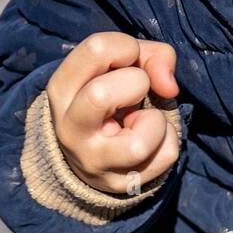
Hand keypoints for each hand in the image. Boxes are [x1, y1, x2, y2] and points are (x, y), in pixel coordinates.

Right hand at [46, 32, 180, 195]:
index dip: (127, 48)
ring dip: (156, 122)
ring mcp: (93, 162)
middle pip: (101, 96)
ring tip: (143, 120)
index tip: (128, 61)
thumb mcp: (125, 63)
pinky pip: (165, 156)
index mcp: (63, 88)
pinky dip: (169, 140)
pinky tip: (152, 138)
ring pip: (138, 146)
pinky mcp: (119, 184)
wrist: (93, 150)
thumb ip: (153, 57)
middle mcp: (70, 129)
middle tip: (136, 93)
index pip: (96, 48)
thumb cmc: (114, 94)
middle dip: (137, 83)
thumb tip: (169, 87)